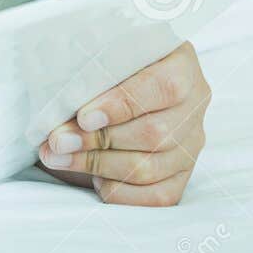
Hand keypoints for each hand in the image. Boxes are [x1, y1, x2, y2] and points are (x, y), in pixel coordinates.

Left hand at [35, 41, 209, 205]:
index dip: (123, 104)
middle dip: (97, 140)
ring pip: (150, 167)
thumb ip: (89, 75)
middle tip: (58, 140)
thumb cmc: (103, 67)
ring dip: (97, 165)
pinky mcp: (182, 174)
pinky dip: (118, 190)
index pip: (164, 87)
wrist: (111, 88)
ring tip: (59, 157)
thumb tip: (61, 110)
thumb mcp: (100, 56)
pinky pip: (156, 196)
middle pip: (155, 133)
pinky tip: (92, 177)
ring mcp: (191, 142)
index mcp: (181, 63)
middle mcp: (194, 104)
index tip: (84, 117)